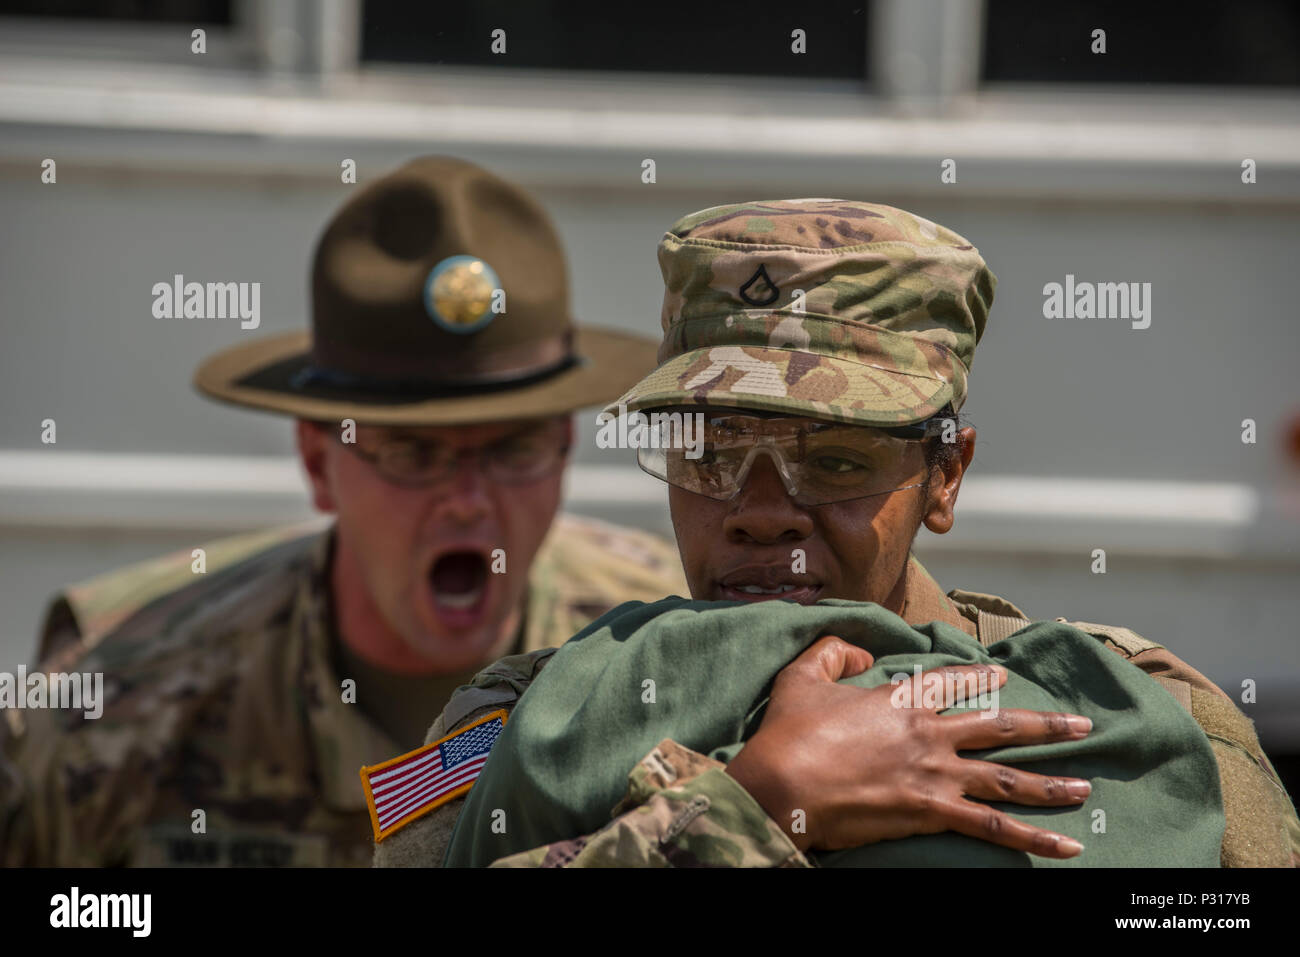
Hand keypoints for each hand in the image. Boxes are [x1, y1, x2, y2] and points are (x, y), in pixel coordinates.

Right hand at [724, 635, 1092, 858]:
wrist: (783, 786)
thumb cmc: (789, 734)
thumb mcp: (801, 676)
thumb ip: (833, 651)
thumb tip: (863, 654)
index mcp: (901, 700)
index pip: (951, 682)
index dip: (978, 676)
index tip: (1001, 675)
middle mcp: (930, 735)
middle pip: (1001, 727)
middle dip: (1047, 727)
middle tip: (1081, 726)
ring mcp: (936, 776)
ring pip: (1008, 779)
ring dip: (1051, 784)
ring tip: (1086, 788)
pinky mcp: (932, 813)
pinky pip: (994, 828)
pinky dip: (1034, 839)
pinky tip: (1066, 847)